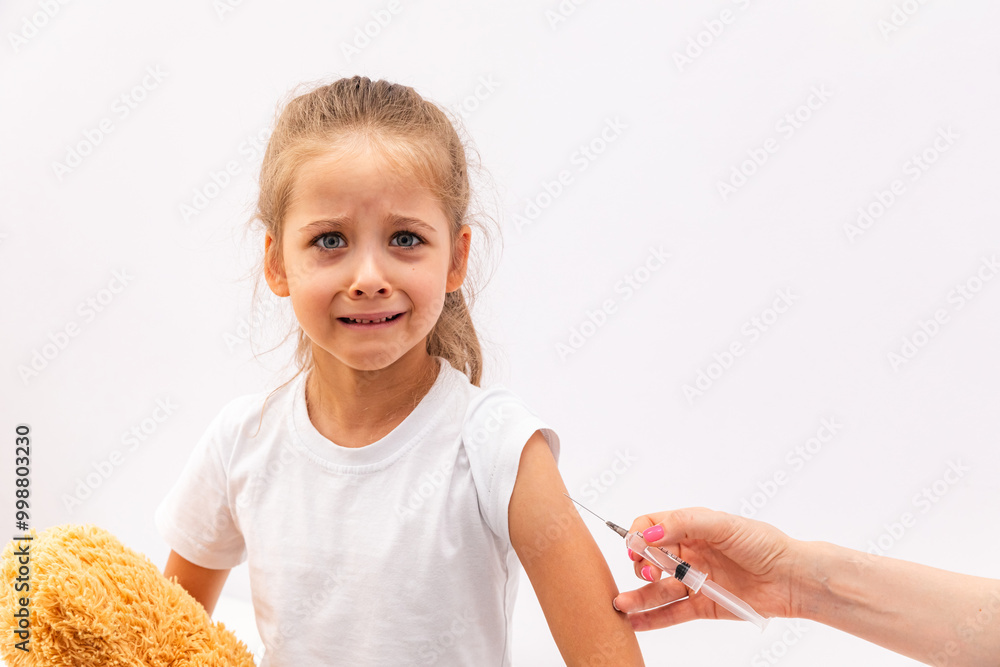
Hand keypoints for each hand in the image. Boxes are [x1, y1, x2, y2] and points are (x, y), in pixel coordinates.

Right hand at [615, 508, 802, 630]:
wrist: (792, 579)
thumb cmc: (763, 544)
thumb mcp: (723, 524)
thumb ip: (684, 524)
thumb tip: (650, 532)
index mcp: (690, 528)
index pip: (651, 526)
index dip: (639, 536)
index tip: (637, 547)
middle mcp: (688, 553)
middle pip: (649, 560)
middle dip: (642, 567)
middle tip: (651, 574)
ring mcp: (695, 581)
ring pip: (657, 590)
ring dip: (638, 596)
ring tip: (622, 604)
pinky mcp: (703, 606)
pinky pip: (672, 613)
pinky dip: (652, 619)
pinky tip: (635, 621)